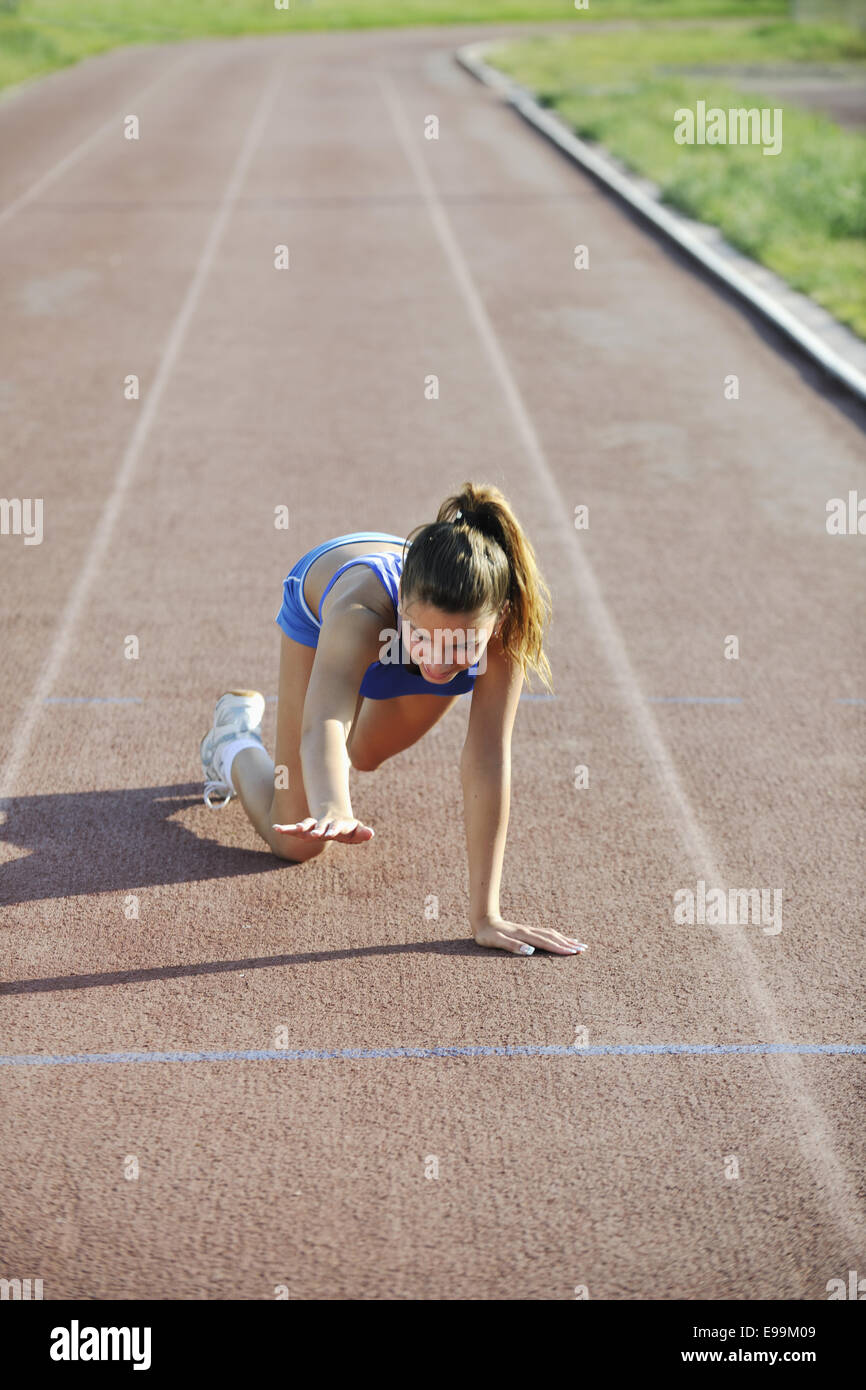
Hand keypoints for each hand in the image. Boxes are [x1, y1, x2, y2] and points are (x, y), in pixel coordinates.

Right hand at [272, 813, 373, 844]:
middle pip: (319, 826)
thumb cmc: (347, 827)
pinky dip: (286, 829)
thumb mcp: (356, 830)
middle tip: (314, 834)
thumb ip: (363, 832)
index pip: (336, 827)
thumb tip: (371, 834)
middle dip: (317, 830)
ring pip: (305, 825)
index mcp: (337, 825)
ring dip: (298, 828)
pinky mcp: (305, 828)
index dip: (333, 829)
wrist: (334, 816)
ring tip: (290, 829)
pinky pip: (294, 829)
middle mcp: (324, 824)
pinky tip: (276, 828)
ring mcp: (314, 825)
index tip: (331, 833)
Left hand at [473, 915, 587, 955]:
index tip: (574, 953)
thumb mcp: (495, 942)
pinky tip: (561, 938)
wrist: (482, 920)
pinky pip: (546, 933)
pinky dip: (557, 936)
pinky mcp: (527, 930)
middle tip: (584, 949)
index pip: (546, 943)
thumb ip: (512, 946)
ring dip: (565, 939)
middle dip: (568, 944)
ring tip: (579, 944)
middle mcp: (529, 931)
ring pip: (551, 934)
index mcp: (524, 935)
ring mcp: (529, 930)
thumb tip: (530, 951)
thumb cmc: (487, 934)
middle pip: (553, 937)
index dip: (560, 948)